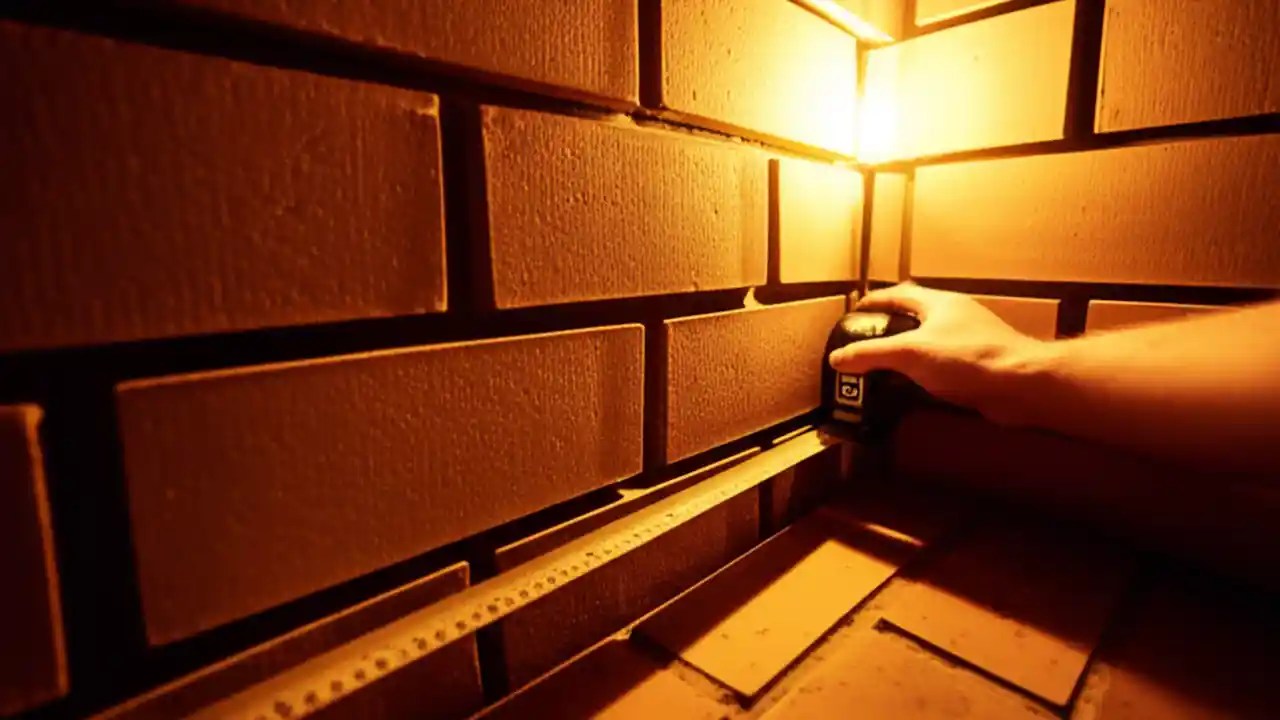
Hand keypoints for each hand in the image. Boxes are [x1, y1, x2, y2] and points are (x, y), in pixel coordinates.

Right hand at [828, 283, 1046, 423]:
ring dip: (906, 351)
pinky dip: (923, 370)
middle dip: (889, 327)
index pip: (899, 293)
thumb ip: (871, 354)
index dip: (874, 301)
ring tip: (881, 367)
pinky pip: (942, 362)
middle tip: (864, 343)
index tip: (854, 313)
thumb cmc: (966, 357)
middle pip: (914, 315)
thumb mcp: (910, 353)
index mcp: (939, 302)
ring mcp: (969, 340)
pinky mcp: (978, 364)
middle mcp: (955, 315)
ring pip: (929, 340)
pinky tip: (912, 386)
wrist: (1020, 384)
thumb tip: (836, 358)